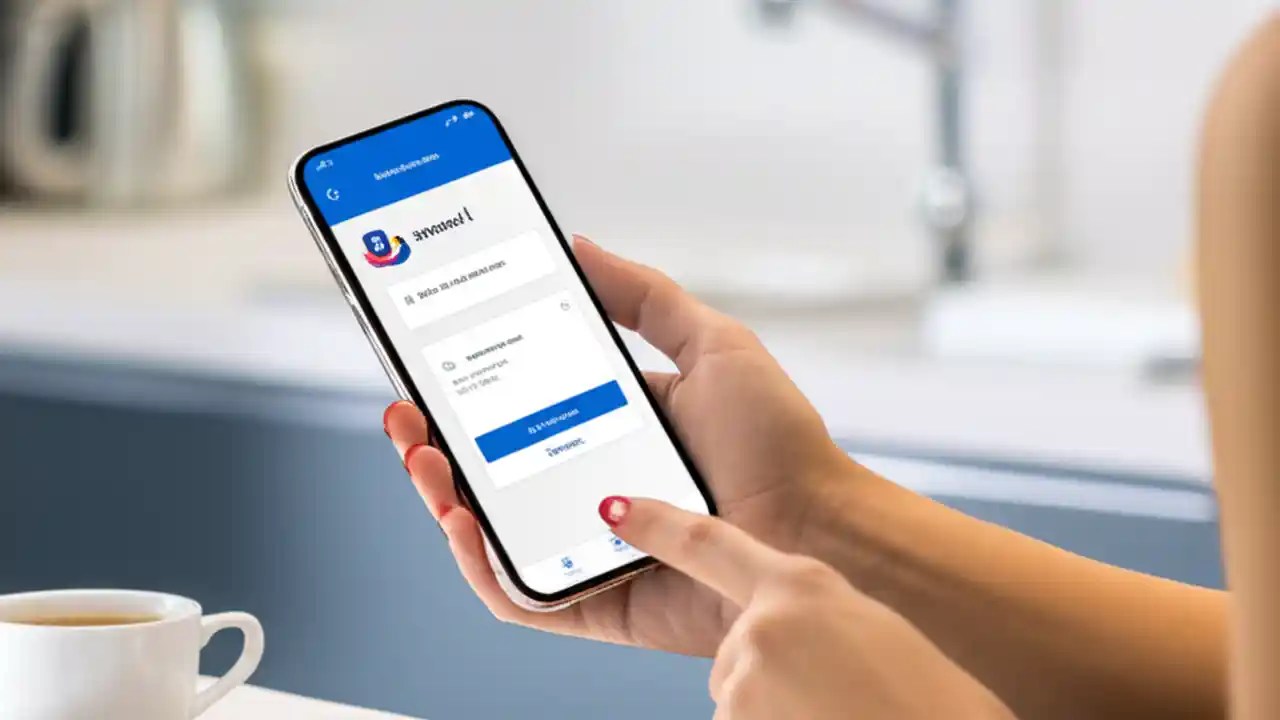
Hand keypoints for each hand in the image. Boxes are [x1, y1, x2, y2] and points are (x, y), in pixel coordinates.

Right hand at [383, 236, 861, 654]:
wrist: (817, 527)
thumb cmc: (780, 443)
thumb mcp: (713, 344)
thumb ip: (645, 296)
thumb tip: (580, 247)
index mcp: (607, 426)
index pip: (515, 406)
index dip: (463, 388)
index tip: (425, 359)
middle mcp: (588, 486)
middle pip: (487, 469)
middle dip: (432, 441)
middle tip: (406, 412)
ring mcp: (586, 546)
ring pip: (489, 531)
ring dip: (441, 497)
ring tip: (423, 460)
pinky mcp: (594, 602)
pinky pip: (519, 597)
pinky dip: (480, 566)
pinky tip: (463, 523)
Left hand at [601, 496, 1014, 719]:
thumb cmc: (923, 697)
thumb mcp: (868, 630)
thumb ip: (809, 617)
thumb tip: (767, 637)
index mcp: (803, 585)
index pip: (706, 542)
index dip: (656, 525)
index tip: (611, 510)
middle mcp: (763, 625)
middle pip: (737, 650)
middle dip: (771, 672)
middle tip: (835, 691)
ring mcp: (745, 680)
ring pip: (738, 698)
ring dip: (776, 711)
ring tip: (837, 714)